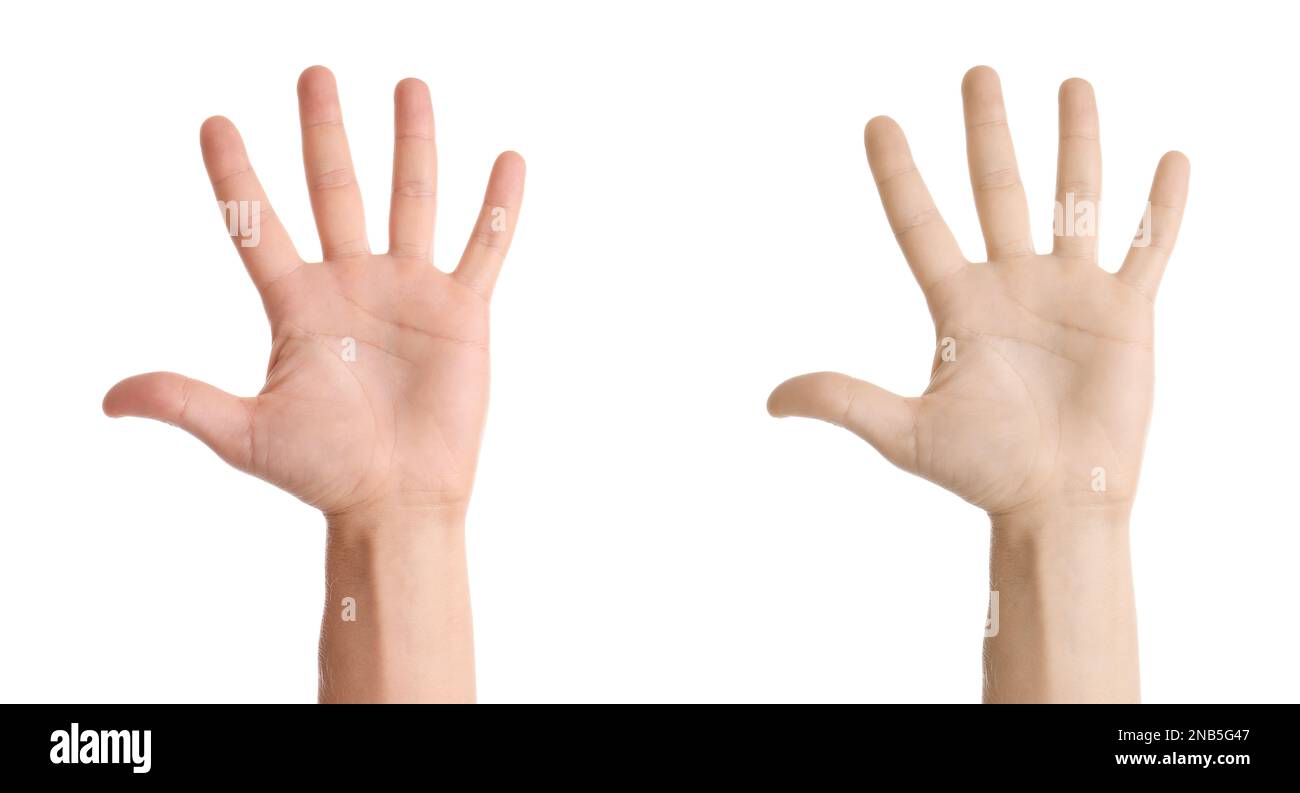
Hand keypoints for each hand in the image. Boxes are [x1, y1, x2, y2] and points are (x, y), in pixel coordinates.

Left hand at [104, 67, 524, 521]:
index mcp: (297, 306)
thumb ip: (186, 402)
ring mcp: (410, 292)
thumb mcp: (246, 434)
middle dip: (324, 133)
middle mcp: (351, 285)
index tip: (214, 122)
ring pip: (411, 201)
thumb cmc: (324, 472)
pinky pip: (483, 249)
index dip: (236, 176)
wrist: (398, 500)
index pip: (259, 227)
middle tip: (314, 76)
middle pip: (334, 191)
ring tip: (409, 85)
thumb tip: (112, 397)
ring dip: (411, 144)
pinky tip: (507, 162)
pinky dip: (497, 208)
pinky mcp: (462, 312)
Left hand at [768, 67, 1187, 523]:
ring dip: (1076, 143)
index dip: (898, 175)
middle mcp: (1012, 285)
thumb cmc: (982, 471)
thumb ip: (844, 400)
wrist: (1057, 502)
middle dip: (987, 131)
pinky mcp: (1125, 312)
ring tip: (1071, 84)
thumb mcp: (905, 432)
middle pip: (997, 189)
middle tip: (976, 74)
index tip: (877, 123)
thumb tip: (772, 398)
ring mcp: (1071, 294)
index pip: (920, 223)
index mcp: (959, 305)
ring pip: (1075, 199)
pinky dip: (1161, 206)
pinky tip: (1171, 160)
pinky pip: (1148, 246)